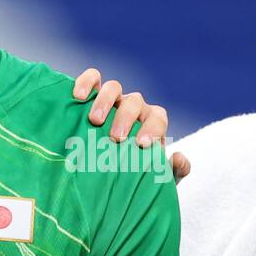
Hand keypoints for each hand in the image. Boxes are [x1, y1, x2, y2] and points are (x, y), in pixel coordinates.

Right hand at [72, 68, 190, 182]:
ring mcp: (113, 100)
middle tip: (116, 138)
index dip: (152, 127)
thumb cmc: (133, 173)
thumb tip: (177, 158)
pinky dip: (87, 82)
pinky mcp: (93, 94)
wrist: (110, 174)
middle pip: (134, 102)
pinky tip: (78, 96)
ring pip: (113, 88)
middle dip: (126, 118)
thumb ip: (173, 172)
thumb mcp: (154, 177)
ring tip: (95, 120)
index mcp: (152, 122)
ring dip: (105, 101)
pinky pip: (92, 78)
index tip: (141, 143)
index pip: (157, 117)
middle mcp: (134, 107)